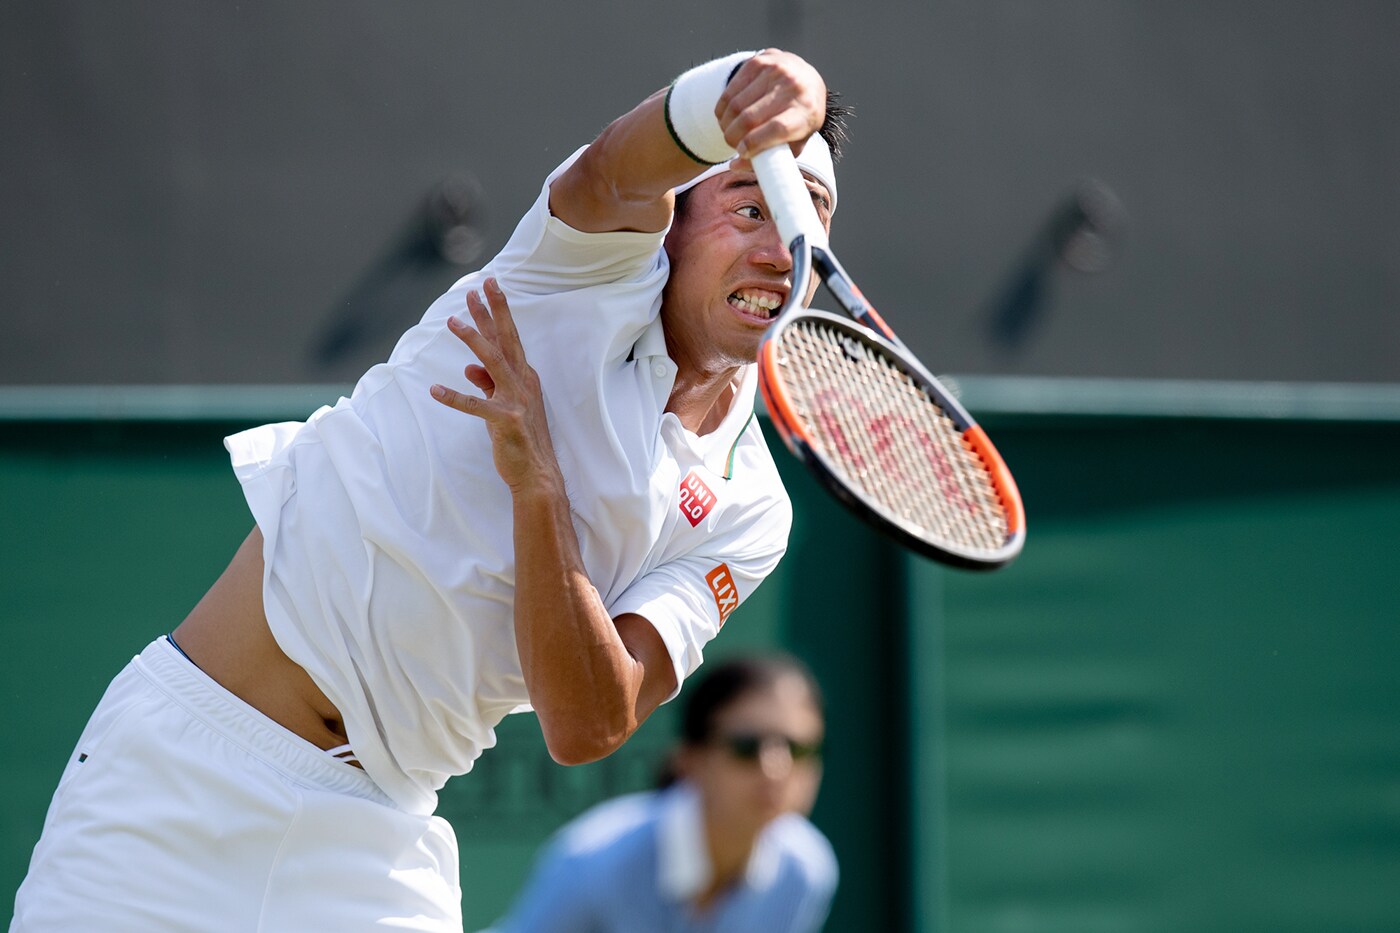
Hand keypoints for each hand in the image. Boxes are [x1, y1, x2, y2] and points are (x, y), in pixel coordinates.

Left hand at [431, 278, 561, 492]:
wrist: (536, 472)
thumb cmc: (519, 438)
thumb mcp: (502, 404)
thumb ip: (487, 384)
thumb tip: (469, 368)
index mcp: (523, 376)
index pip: (507, 338)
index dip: (496, 312)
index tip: (486, 287)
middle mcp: (523, 382)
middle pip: (506, 340)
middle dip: (492, 312)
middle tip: (479, 287)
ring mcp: (517, 401)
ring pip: (493, 362)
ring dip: (473, 340)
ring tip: (452, 322)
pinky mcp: (506, 421)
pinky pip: (476, 406)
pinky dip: (455, 397)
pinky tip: (434, 390)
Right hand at [716, 49, 826, 158]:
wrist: (805, 78)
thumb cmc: (798, 119)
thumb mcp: (794, 143)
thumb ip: (768, 160)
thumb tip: (734, 166)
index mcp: (806, 112)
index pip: (777, 129)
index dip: (755, 143)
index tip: (742, 152)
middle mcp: (793, 88)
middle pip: (750, 118)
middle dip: (733, 137)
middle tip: (731, 144)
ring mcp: (776, 71)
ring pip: (735, 105)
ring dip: (725, 124)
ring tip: (729, 131)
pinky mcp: (759, 62)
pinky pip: (730, 91)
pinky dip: (722, 108)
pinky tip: (727, 116)